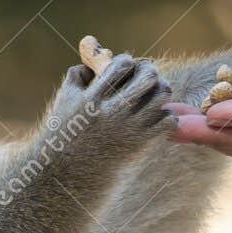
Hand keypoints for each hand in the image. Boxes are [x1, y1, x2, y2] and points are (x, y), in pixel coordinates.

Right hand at [52, 55, 173, 151]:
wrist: (70, 172)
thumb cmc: (66, 133)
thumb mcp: (64, 101)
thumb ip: (77, 75)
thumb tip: (94, 62)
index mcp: (93, 99)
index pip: (121, 66)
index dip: (128, 61)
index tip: (127, 66)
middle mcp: (112, 112)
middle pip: (148, 78)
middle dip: (150, 71)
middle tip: (148, 76)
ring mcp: (128, 128)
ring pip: (161, 97)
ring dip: (162, 91)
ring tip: (155, 95)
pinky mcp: (140, 143)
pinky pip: (167, 122)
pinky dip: (167, 115)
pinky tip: (156, 117)